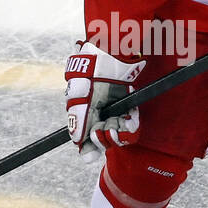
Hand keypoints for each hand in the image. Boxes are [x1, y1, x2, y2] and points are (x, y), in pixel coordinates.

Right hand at [65, 41, 145, 160]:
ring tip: (123, 124)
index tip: (91, 157)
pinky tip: (131, 118)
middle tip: (108, 130)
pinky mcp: (128, 105)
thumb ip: (76, 117)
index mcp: (83, 111)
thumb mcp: (78, 93)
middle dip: (105, 139)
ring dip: (120, 132)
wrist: (112, 50)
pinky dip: (131, 123)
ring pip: (117, 133)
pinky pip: (130, 122)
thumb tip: (76, 141)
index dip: (87, 149)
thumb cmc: (91, 69)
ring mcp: (114, 109)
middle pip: (101, 138)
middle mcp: (98, 113)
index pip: (84, 138)